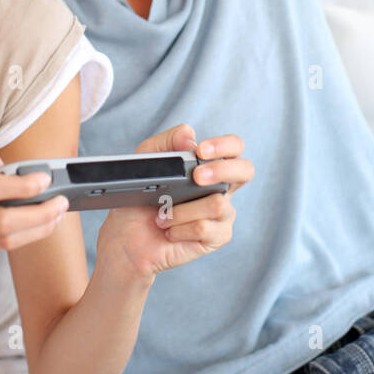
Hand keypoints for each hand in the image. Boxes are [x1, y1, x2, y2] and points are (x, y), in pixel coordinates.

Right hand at [0, 134, 68, 250]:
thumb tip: (3, 161)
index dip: (25, 186)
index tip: (45, 180)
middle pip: (3, 222)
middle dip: (40, 216)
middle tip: (61, 204)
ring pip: (2, 240)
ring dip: (36, 231)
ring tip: (54, 217)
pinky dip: (18, 238)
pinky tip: (33, 226)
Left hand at [96, 124, 252, 282]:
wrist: (128, 236)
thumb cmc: (141, 197)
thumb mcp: (146, 160)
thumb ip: (167, 141)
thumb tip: (190, 136)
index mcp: (209, 166)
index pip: (233, 147)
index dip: (224, 145)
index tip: (200, 150)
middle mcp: (222, 187)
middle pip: (245, 170)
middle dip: (222, 169)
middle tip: (196, 176)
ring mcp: (222, 213)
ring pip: (217, 204)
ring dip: (182, 210)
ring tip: (162, 215)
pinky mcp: (217, 236)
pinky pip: (205, 228)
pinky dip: (181, 228)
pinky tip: (169, 230)